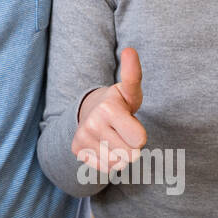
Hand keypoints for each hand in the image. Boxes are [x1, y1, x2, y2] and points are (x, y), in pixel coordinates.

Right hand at [71, 47, 145, 171]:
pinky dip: (108, 160)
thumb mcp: (130, 90)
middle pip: (131, 155)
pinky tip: (103, 146)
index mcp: (108, 108)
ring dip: (120, 154)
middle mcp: (92, 123)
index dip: (139, 134)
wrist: (90, 111)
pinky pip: (105, 168)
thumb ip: (133, 74)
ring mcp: (82, 138)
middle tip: (122, 131)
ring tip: (113, 138)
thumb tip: (129, 49)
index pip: (140, 140)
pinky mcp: (77, 150)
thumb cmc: (119, 103)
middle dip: (131, 146)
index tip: (130, 121)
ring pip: (118, 163)